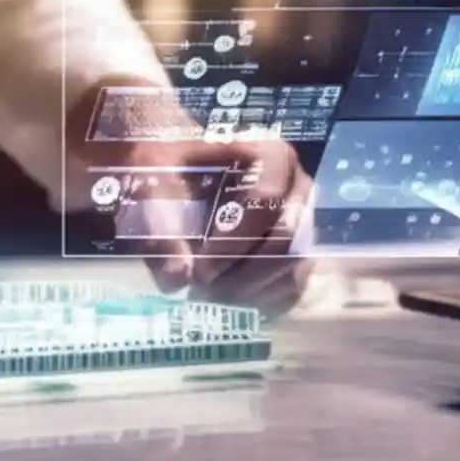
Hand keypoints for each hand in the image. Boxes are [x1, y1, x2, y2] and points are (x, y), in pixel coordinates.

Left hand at [66, 75, 314, 314]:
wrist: (176, 173)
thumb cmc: (170, 171)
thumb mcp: (155, 185)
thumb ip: (161, 226)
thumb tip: (177, 277)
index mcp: (271, 158)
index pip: (265, 202)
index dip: (233, 243)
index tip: (198, 271)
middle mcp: (298, 190)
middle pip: (284, 243)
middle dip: (239, 276)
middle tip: (199, 290)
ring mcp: (304, 225)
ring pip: (290, 270)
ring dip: (247, 292)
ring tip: (205, 295)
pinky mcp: (298, 255)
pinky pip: (292, 289)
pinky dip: (259, 302)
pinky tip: (225, 301)